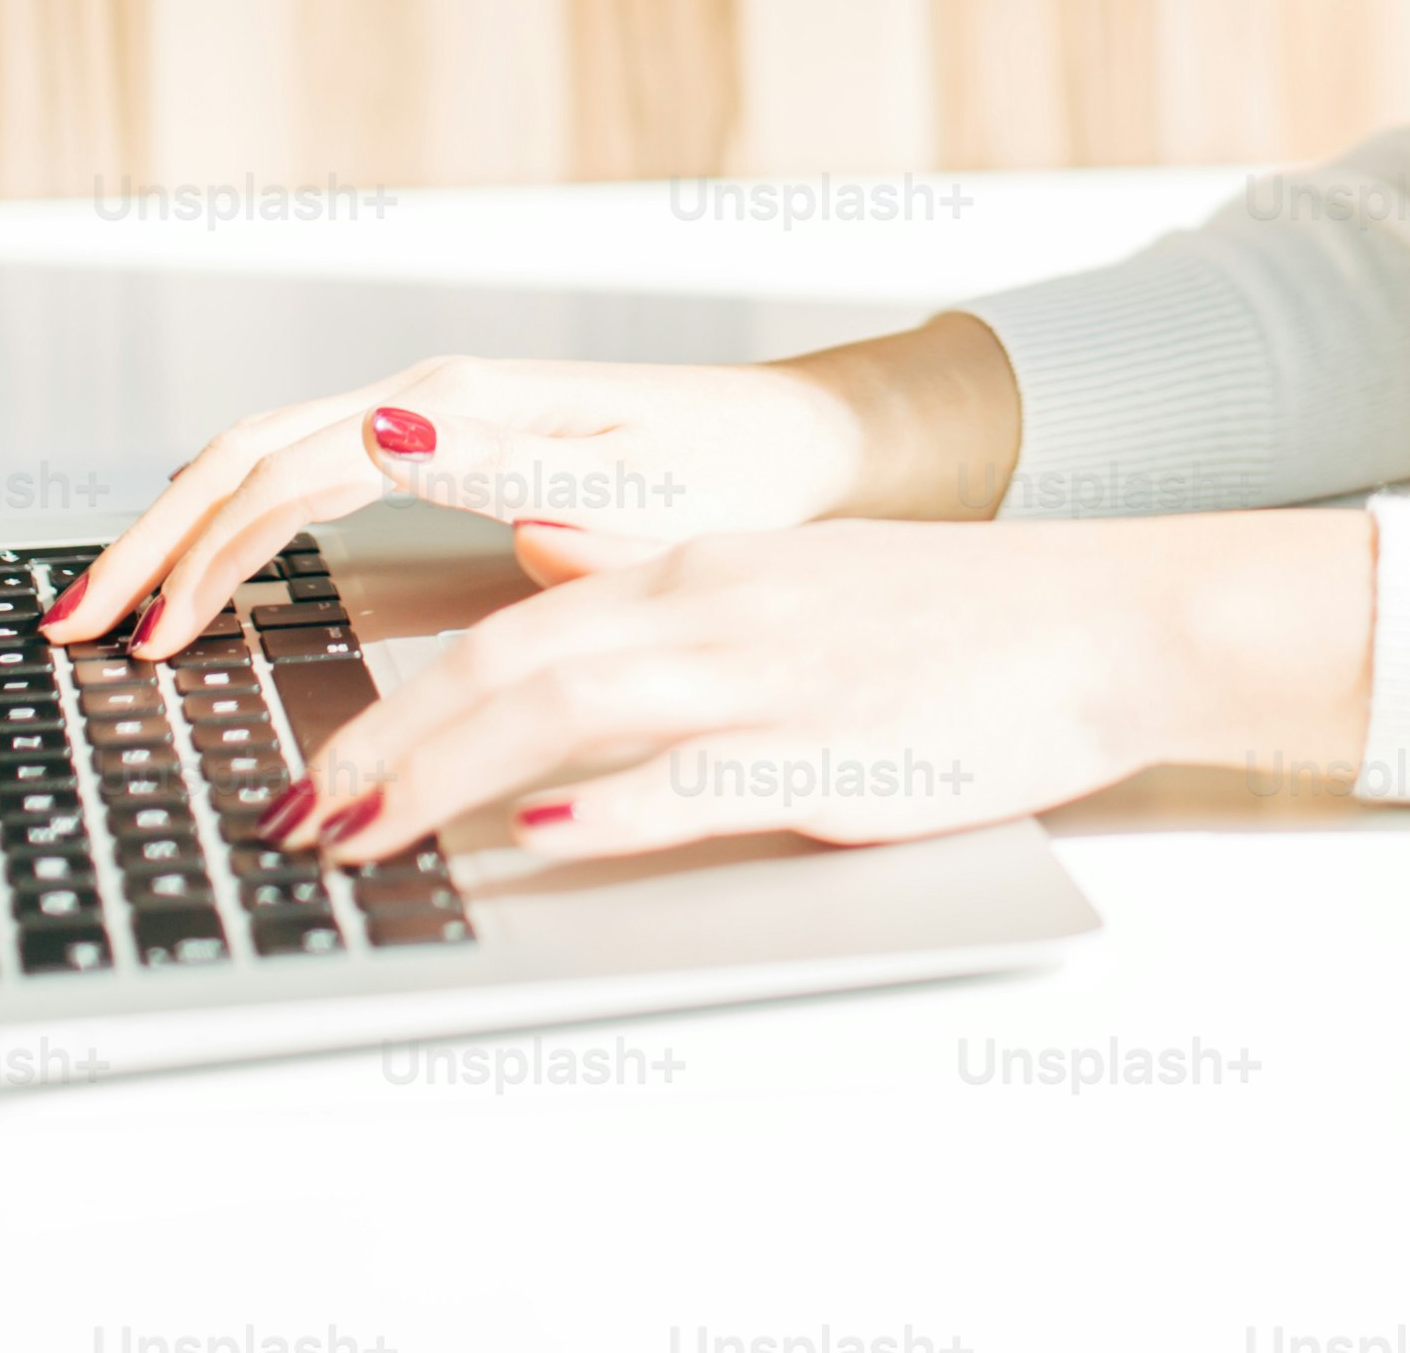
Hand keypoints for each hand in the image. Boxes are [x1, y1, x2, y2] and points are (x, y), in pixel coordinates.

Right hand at [42, 316, 1021, 660]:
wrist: (812, 442)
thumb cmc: (741, 473)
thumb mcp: (640, 483)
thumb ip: (510, 468)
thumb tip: (386, 425)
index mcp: (464, 406)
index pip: (284, 474)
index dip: (200, 556)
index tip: (147, 637)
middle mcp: (437, 395)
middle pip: (246, 453)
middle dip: (152, 539)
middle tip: (75, 625)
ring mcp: (439, 410)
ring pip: (265, 454)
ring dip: (181, 526)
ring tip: (117, 604)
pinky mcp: (454, 436)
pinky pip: (309, 464)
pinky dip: (236, 512)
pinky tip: (210, 560)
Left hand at [272, 510, 1377, 868]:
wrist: (1108, 618)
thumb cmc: (962, 621)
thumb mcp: (792, 583)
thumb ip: (668, 595)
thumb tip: (551, 583)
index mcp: (702, 570)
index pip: (508, 631)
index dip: (397, 700)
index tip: (322, 764)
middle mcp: (717, 609)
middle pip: (507, 669)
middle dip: (383, 745)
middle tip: (301, 815)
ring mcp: (771, 677)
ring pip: (570, 709)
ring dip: (447, 774)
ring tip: (365, 834)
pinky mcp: (833, 747)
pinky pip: (695, 776)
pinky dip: (608, 805)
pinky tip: (542, 838)